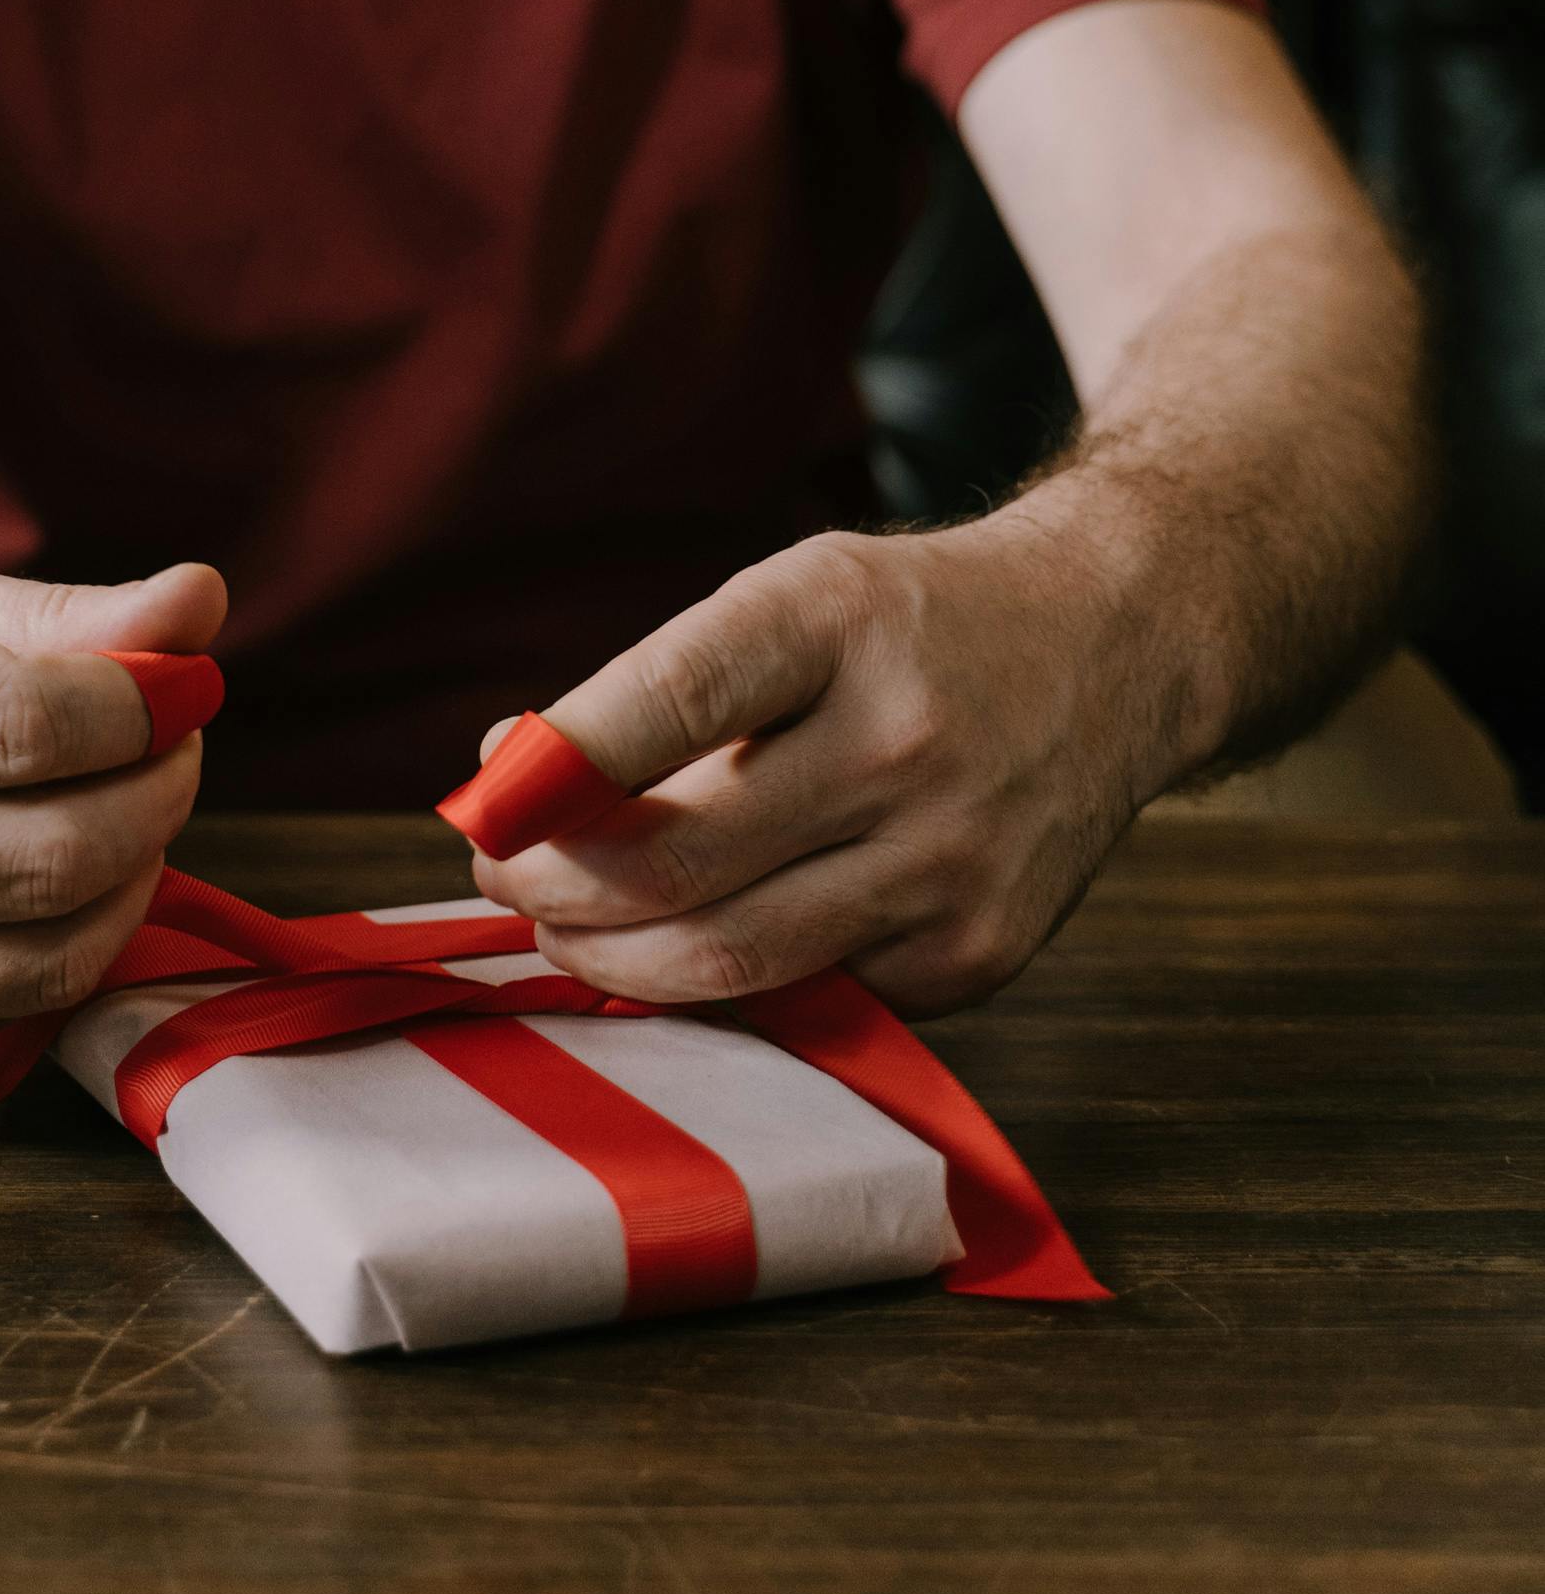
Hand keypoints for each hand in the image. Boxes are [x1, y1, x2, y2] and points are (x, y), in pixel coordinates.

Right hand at [0, 552, 227, 1070]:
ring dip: (132, 879)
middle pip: (49, 857)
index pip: (24, 728)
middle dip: (157, 795)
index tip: (179, 681)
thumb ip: (59, 615)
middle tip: (174, 744)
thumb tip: (201, 608)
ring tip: (127, 806)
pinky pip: (4, 1008)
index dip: (139, 708)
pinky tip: (47, 873)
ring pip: (43, 958)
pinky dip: (63, 944)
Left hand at [462, 514, 1157, 1016]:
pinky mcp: (977, 954)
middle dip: (553, 889)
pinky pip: (812, 997)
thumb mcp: (795, 597)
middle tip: (498, 879)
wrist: (1114, 645)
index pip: (676, 693)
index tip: (478, 802)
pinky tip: (697, 940)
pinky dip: (731, 979)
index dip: (561, 762)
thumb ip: (660, 692)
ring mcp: (949, 858)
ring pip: (730, 958)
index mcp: (839, 618)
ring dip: (613, 959)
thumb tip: (509, 780)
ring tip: (563, 928)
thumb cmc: (911, 623)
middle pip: (679, 862)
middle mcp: (902, 739)